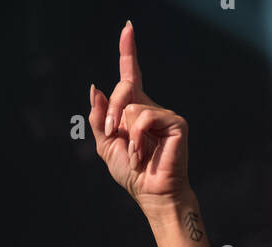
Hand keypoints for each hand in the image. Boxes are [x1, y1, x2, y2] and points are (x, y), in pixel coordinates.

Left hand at [89, 20, 189, 213]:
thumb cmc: (132, 174)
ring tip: (136, 155)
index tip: (127, 28)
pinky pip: (144, 117)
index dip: (128, 51)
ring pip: (131, 106)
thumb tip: (96, 88)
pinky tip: (142, 154)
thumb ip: (99, 119)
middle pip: (123, 88)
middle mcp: (151, 107)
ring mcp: (165, 113)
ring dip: (126, 135)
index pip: (131, 75)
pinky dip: (137, 138)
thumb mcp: (106, 145)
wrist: (152, 195)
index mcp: (135, 110)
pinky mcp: (175, 122)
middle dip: (111, 114)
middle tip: (114, 136)